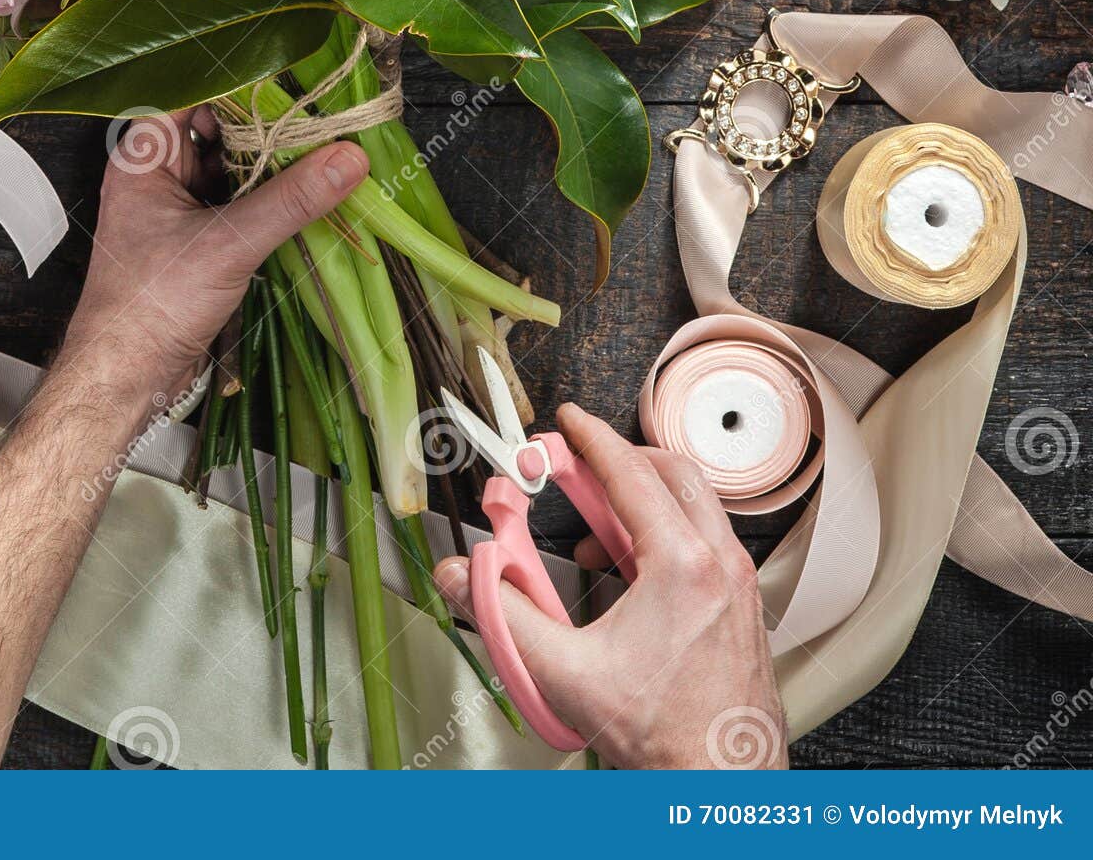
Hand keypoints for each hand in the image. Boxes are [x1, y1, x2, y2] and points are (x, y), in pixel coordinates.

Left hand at [56, 107, 368, 406]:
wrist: (124, 378)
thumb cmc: (150, 306)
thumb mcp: (227, 245)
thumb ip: (290, 200)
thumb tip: (347, 157)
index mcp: (143, 158)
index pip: (195, 93)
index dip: (242, 83)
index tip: (296, 77)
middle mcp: (157, 175)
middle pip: (218, 129)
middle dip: (268, 125)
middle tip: (322, 116)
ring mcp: (177, 208)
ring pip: (231, 167)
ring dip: (272, 163)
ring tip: (325, 149)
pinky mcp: (196, 240)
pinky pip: (237, 202)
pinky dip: (269, 198)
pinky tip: (306, 195)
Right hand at [434, 404, 785, 769]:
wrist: (720, 787)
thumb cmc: (665, 737)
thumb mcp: (566, 673)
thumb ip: (504, 616)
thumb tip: (464, 577)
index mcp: (684, 566)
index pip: (632, 474)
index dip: (592, 438)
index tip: (570, 420)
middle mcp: (722, 566)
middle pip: (675, 473)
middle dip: (624, 458)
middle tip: (582, 463)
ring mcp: (740, 587)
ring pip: (697, 506)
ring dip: (645, 500)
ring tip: (597, 531)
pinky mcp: (744, 608)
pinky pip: (707, 541)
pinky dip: (666, 534)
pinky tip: (631, 574)